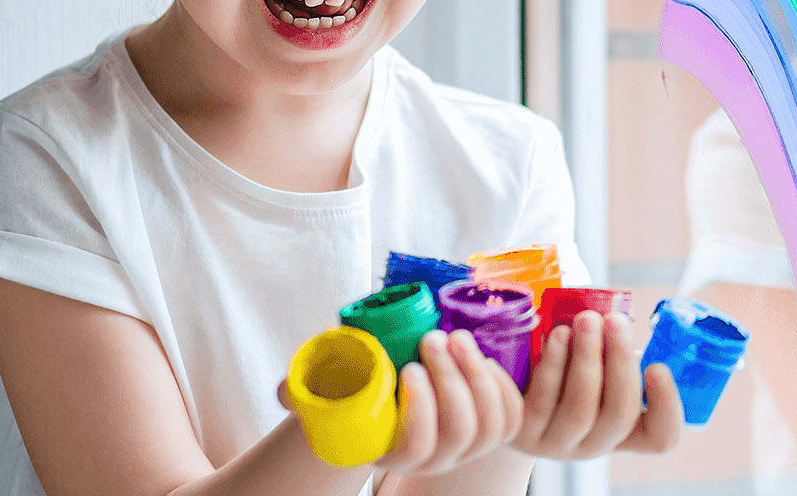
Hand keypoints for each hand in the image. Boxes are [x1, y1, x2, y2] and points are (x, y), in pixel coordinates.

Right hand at [278, 329, 523, 475]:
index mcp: (394, 453)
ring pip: (489, 425)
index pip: (416, 449)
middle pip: (459, 432)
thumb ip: (302, 391)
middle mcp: (435, 458)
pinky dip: (500, 384)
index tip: (407, 367)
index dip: (420, 411)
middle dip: (451, 381)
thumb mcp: (326, 386)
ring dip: (476, 375)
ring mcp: (467, 447)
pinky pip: (511, 417)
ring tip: (456, 337)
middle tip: (432, 339)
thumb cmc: (356, 385)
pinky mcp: (492, 428)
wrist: (391, 390)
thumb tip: (284, 391)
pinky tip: (479, 354)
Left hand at [512, 310, 684, 458]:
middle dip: (620, 362)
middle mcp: (595, 445)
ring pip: (581, 410)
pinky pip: (543, 401)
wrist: (512, 394)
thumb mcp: (599, 364)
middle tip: (615, 320)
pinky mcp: (524, 434)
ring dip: (587, 358)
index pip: (661, 438)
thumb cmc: (566, 368)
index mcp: (625, 432)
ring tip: (587, 319)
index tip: (657, 366)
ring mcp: (558, 444)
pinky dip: (554, 364)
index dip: (667, 406)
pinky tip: (559, 335)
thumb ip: (616, 349)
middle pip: (620, 415)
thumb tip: (620, 312)